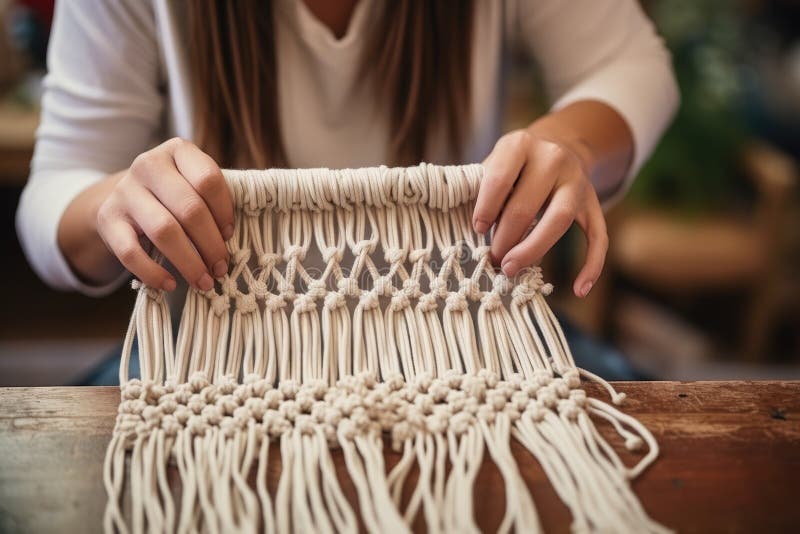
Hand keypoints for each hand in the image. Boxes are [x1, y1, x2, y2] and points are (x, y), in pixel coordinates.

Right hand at [96, 138, 233, 291]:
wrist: (127, 198)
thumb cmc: (175, 194)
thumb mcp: (194, 184)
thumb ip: (213, 201)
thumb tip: (228, 242)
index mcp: (178, 150)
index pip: (208, 180)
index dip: (224, 213)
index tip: (230, 235)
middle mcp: (148, 164)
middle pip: (189, 209)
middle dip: (211, 245)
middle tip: (221, 268)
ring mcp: (124, 191)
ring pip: (164, 231)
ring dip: (189, 262)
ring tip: (203, 281)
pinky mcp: (107, 218)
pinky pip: (130, 252)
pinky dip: (153, 273)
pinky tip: (169, 284)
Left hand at [472, 129, 607, 297]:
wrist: (559, 146)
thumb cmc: (514, 167)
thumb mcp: (495, 165)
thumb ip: (480, 191)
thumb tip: (467, 234)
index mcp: (520, 145)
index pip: (499, 179)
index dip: (485, 209)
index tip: (477, 231)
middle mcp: (553, 158)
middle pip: (526, 205)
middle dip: (505, 238)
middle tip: (493, 259)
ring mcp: (577, 180)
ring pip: (559, 220)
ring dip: (533, 249)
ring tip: (511, 269)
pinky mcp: (594, 202)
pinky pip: (598, 236)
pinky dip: (591, 265)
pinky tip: (578, 289)